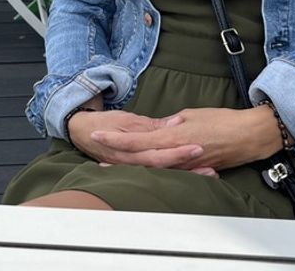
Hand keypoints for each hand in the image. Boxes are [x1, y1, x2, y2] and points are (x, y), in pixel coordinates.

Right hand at [68, 108, 204, 169]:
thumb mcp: (127, 120)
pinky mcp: (137, 168)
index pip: (159, 154)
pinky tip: (194, 174)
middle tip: (212, 168)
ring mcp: (135, 168)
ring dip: (188, 175)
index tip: (199, 147)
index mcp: (131, 151)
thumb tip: (173, 124)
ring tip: (211, 174)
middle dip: (189, 169)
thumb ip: (150, 126)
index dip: (179, 152)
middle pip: (166, 169)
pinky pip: (158, 173)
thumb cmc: (105, 122)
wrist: (82, 131)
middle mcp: (134, 164)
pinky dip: (177, 174)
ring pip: (165, 174)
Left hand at [89, 106, 281, 170]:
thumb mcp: (193, 115)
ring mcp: (184, 165)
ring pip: (152, 168)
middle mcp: (175, 154)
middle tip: (97, 158)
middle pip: (139, 158)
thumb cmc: (223, 120)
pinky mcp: (193, 171)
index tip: (97, 134)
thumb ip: (174, 123)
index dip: (116, 139)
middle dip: (117, 158)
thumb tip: (162, 127)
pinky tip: (144, 175)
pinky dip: (154, 173)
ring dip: (132, 168)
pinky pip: (169, 173)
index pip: (137, 140)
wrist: (249, 136)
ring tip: (113, 167)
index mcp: (173, 136)